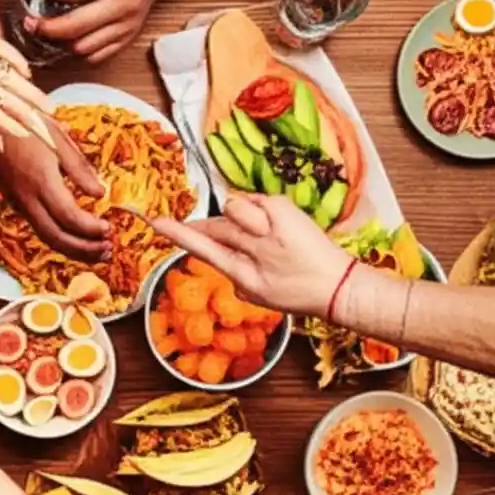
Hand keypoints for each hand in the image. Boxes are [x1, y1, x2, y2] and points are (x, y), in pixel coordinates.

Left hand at [0, 11, 54, 140]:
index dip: (11, 125)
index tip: (26, 132)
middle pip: (5, 98)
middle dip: (30, 112)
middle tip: (46, 120)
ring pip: (8, 76)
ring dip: (30, 91)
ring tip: (45, 103)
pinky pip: (2, 49)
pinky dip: (17, 61)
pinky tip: (25, 73)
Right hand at [0, 129, 111, 260]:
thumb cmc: (26, 124)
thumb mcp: (60, 140)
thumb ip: (80, 169)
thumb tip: (99, 192)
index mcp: (42, 181)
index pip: (69, 217)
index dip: (90, 228)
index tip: (108, 230)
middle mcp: (27, 198)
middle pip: (56, 236)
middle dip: (83, 249)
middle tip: (106, 251)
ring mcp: (18, 202)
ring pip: (45, 237)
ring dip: (71, 249)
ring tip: (94, 252)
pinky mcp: (14, 202)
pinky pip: (37, 227)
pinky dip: (58, 238)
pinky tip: (72, 237)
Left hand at [25, 0, 169, 64]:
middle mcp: (124, 3)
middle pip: (77, 26)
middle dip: (47, 27)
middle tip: (30, 22)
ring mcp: (127, 24)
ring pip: (85, 46)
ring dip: (61, 42)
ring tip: (47, 31)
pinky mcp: (128, 37)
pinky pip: (98, 56)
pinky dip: (79, 51)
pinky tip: (68, 39)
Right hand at [151, 194, 352, 316]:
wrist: (338, 285)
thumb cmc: (296, 291)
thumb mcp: (254, 291)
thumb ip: (230, 269)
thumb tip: (213, 248)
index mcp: (245, 268)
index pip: (204, 245)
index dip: (179, 233)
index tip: (156, 222)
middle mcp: (257, 239)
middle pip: (219, 224)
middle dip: (212, 228)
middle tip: (231, 246)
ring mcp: (272, 218)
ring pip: (235, 209)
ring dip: (242, 221)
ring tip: (266, 239)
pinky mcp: (284, 206)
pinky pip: (255, 203)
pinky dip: (259, 214)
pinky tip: (277, 231)